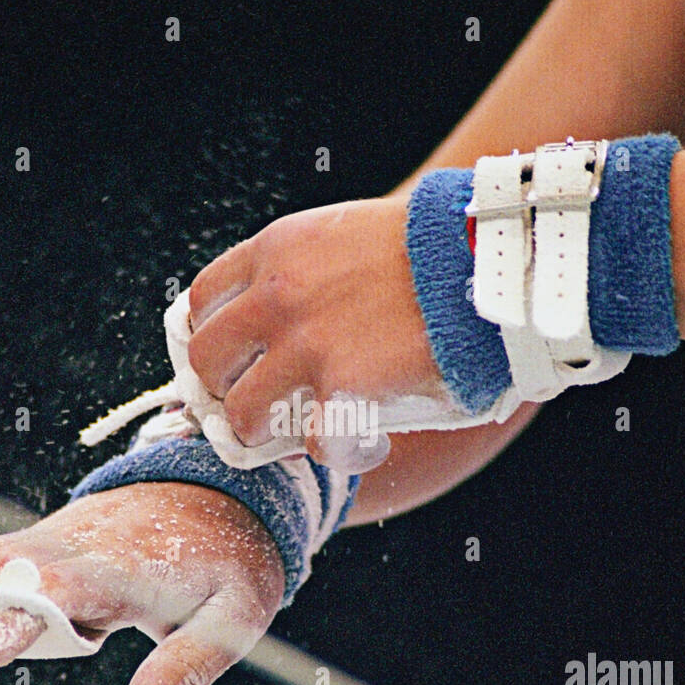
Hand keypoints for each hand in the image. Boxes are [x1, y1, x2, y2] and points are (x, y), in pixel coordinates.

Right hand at [0, 482, 284, 684]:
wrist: (217, 495)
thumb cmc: (227, 565)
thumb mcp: (230, 619)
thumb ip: (186, 670)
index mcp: (122, 570)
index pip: (64, 593)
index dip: (23, 620)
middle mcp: (76, 551)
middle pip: (7, 582)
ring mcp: (52, 543)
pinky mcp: (38, 545)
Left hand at [186, 195, 450, 471]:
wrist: (480, 252)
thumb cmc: (429, 243)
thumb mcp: (346, 233)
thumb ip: (307, 267)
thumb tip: (293, 311)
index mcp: (276, 250)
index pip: (204, 298)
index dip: (211, 334)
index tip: (232, 355)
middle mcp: (277, 296)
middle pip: (207, 359)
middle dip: (222, 388)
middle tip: (252, 400)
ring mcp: (306, 343)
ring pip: (242, 413)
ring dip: (264, 432)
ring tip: (294, 434)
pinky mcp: (344, 385)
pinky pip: (311, 442)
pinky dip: (334, 451)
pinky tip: (360, 443)